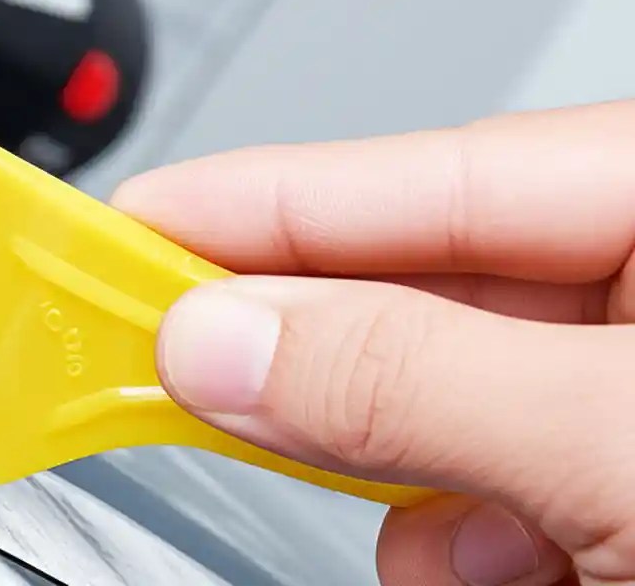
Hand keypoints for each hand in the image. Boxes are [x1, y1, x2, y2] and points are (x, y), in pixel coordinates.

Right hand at [112, 102, 634, 585]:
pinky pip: (491, 481)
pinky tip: (495, 564)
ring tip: (431, 532)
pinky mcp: (616, 480)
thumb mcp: (613, 443)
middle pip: (422, 290)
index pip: (434, 173)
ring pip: (442, 399)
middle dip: (316, 357)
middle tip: (178, 361)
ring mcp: (630, 392)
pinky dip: (460, 535)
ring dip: (399, 472)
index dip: (266, 199)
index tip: (135, 220)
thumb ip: (409, 377)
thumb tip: (223, 339)